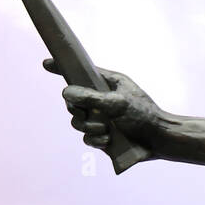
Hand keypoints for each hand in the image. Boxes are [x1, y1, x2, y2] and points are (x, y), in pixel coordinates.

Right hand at [43, 58, 167, 152]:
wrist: (158, 140)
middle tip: (89, 115)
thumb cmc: (143, 116)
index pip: (81, 72)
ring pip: (77, 122)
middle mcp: (102, 98)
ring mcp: (101, 117)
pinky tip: (108, 141)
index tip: (46, 63)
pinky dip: (95, 140)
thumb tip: (65, 92)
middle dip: (78, 111)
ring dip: (89, 127)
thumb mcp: (117, 103)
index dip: (63, 67)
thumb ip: (90, 98)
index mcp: (108, 82)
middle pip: (73, 101)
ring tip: (106, 130)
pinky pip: (87, 137)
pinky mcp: (103, 135)